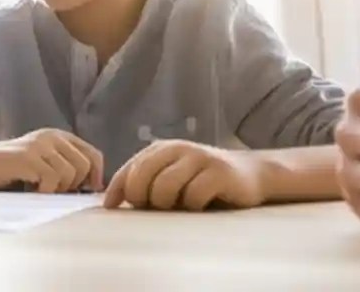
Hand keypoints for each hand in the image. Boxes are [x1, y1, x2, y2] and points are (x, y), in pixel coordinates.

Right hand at [0, 128, 103, 192]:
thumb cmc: (8, 171)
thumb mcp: (42, 164)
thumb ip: (63, 168)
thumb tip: (92, 187)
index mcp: (57, 136)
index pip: (93, 154)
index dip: (95, 176)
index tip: (84, 191)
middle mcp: (51, 136)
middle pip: (84, 165)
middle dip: (74, 185)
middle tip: (54, 191)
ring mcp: (39, 145)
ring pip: (69, 174)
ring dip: (57, 189)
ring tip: (38, 189)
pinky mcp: (28, 157)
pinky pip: (51, 180)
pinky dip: (44, 192)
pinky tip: (30, 190)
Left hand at [104, 140, 265, 210]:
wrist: (252, 175)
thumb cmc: (202, 182)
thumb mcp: (171, 177)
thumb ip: (144, 184)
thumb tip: (108, 203)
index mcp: (160, 149)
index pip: (128, 172)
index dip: (117, 192)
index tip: (111, 210)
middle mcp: (177, 148)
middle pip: (141, 179)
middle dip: (143, 200)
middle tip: (159, 208)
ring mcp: (199, 158)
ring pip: (164, 188)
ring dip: (168, 205)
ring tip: (181, 206)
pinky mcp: (219, 172)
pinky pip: (193, 196)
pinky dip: (193, 207)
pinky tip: (202, 204)